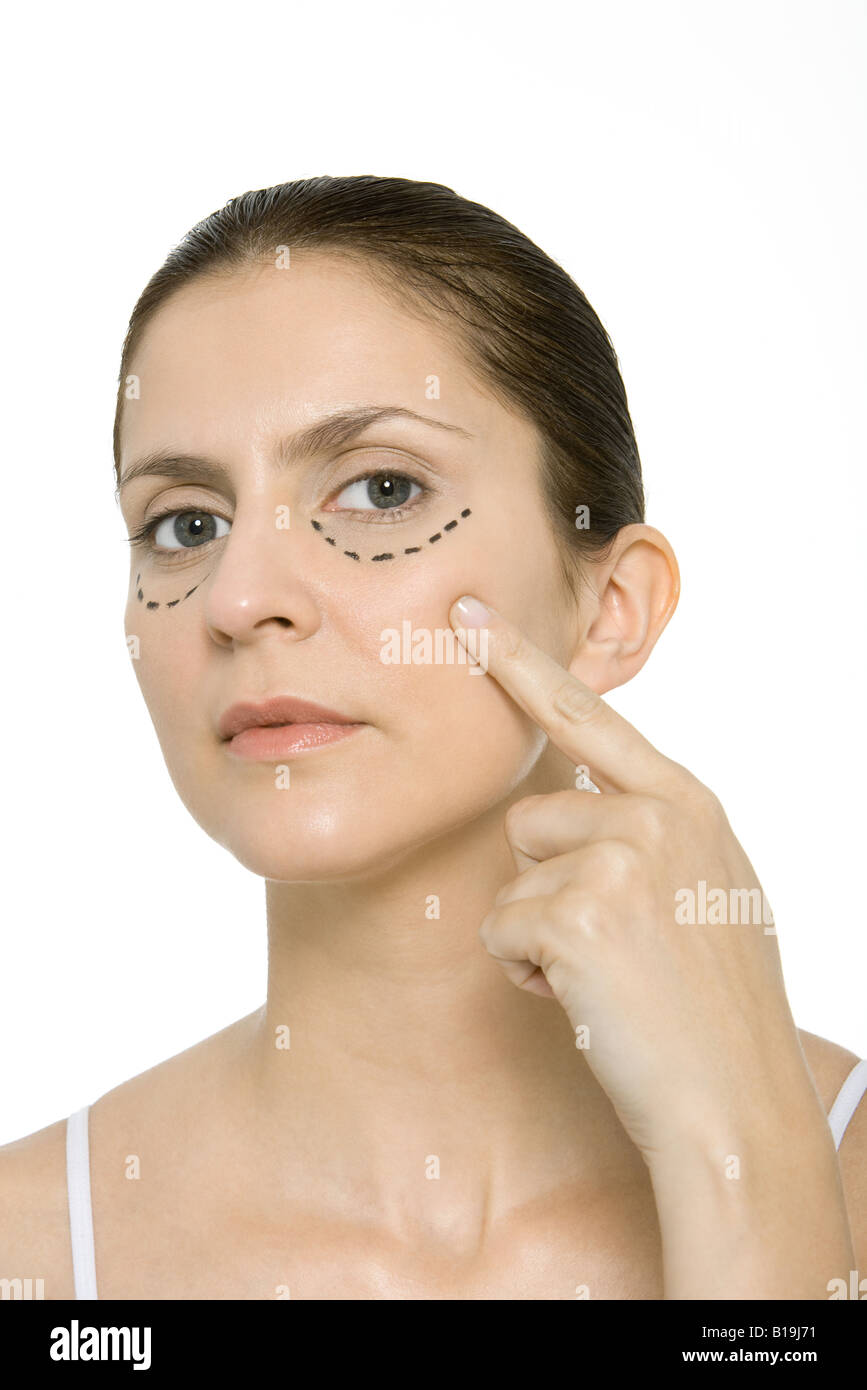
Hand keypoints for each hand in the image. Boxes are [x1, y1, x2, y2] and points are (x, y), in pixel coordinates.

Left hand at [450, 594, 812, 1165]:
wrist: (733, 1102)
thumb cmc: (715, 1006)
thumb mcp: (709, 889)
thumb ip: (653, 833)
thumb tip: (579, 803)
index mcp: (687, 802)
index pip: (589, 716)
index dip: (520, 663)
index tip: (465, 611)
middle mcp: (656, 814)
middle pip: (528, 819)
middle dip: (547, 885)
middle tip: (614, 945)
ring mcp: (620, 858)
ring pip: (512, 877)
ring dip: (538, 932)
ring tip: (607, 973)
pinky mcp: (578, 913)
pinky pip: (501, 929)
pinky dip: (528, 973)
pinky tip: (588, 1000)